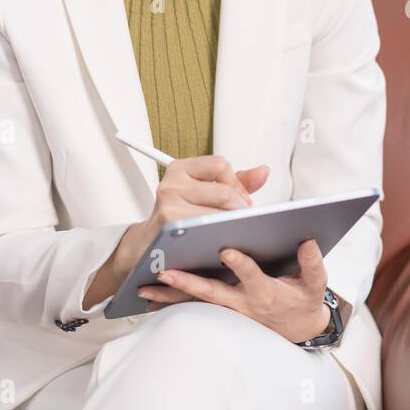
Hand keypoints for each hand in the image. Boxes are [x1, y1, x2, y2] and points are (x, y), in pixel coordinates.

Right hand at [116, 156, 269, 274]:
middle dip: (239, 208)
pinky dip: (218, 236)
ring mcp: (168, 204)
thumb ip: (236, 182)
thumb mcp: (204, 192)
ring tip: (232, 230)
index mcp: (181, 168)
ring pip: (216, 212)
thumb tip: (264, 171)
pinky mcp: (168, 226)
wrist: (146, 243)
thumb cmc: (180, 215)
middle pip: (223, 192)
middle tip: (242, 219)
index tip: (240, 199)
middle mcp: (172, 183)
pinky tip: (218, 240)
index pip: (220, 165)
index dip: (236, 184)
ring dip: (231, 224)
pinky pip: (204, 230)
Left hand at [138, 237, 331, 343]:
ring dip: (171, 296)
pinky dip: (172, 303)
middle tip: (165, 273)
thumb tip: (308, 240)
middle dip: (188, 283)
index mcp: (266, 292)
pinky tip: (151, 299)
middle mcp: (243, 302)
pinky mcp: (222, 310)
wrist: (299, 328)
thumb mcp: (316, 284)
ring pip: (197, 301)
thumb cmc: (304, 300)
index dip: (240, 265)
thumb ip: (312, 263)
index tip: (227, 250)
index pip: (252, 276)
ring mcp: (230, 308)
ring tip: (145, 288)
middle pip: (213, 292)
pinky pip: (194, 307)